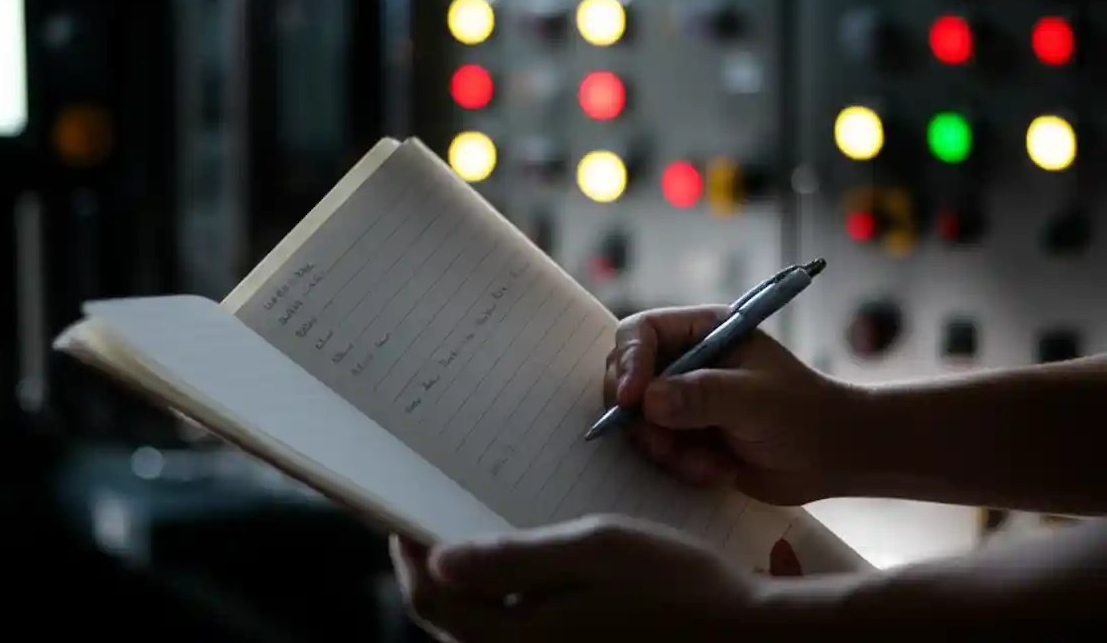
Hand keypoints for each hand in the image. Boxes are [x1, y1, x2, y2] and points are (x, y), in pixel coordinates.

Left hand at [390, 515, 761, 641]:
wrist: (745, 637)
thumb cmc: (676, 585)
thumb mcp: (594, 549)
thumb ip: (514, 559)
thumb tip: (440, 560)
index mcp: (521, 639)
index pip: (432, 603)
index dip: (409, 560)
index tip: (403, 519)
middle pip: (450, 623)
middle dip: (434, 574)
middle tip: (433, 523)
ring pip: (481, 633)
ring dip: (467, 592)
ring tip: (475, 541)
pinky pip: (517, 638)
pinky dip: (504, 607)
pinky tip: (525, 576)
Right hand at [606, 305, 871, 504]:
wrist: (832, 458)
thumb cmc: (803, 413)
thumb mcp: (754, 399)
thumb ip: (701, 396)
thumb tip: (647, 401)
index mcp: (702, 332)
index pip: (641, 333)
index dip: (628, 362)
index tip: (630, 400)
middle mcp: (685, 362)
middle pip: (626, 378)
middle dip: (640, 417)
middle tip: (663, 445)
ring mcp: (682, 401)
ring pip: (639, 422)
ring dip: (668, 449)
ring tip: (710, 462)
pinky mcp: (685, 437)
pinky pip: (658, 452)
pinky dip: (683, 466)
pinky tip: (720, 470)